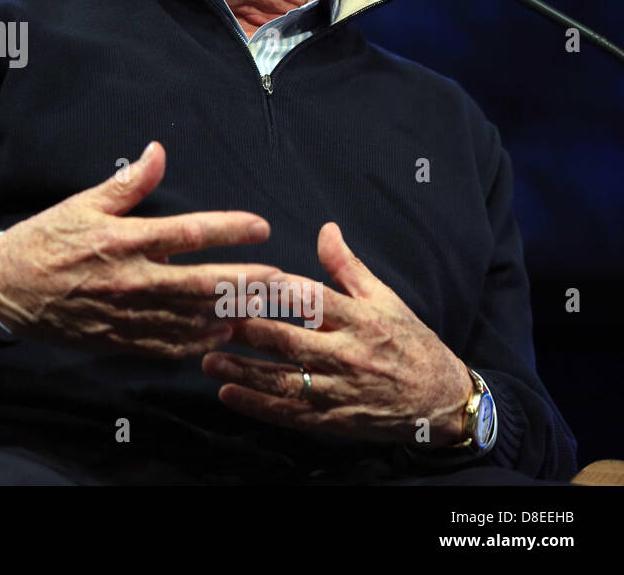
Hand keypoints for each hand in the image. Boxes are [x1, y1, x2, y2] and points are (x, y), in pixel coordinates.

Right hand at [0, 141, 279, 360]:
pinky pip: (169, 345)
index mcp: (122, 239)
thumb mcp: (83, 204)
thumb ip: (127, 183)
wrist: (7, 289)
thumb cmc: (46, 240)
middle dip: (247, 280)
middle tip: (281, 277)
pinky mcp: (121, 339)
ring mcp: (127, 314)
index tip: (260, 227)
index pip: (188, 233)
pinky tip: (221, 333)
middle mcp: (130, 279)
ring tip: (265, 307)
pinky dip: (199, 341)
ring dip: (232, 314)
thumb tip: (159, 152)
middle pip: (203, 282)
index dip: (229, 229)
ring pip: (193, 319)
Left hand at [201, 221, 473, 446]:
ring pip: (283, 381)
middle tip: (211, 320)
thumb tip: (325, 229)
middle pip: (290, 341)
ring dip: (243, 371)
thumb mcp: (384, 300)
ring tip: (208, 360)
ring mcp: (340, 391)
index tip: (241, 280)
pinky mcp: (334, 421)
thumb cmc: (408, 342)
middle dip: (248, 330)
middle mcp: (348, 356)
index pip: (312, 300)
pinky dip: (257, 406)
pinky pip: (290, 413)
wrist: (441, 401)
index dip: (275, 289)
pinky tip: (228, 395)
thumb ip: (348, 267)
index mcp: (361, 320)